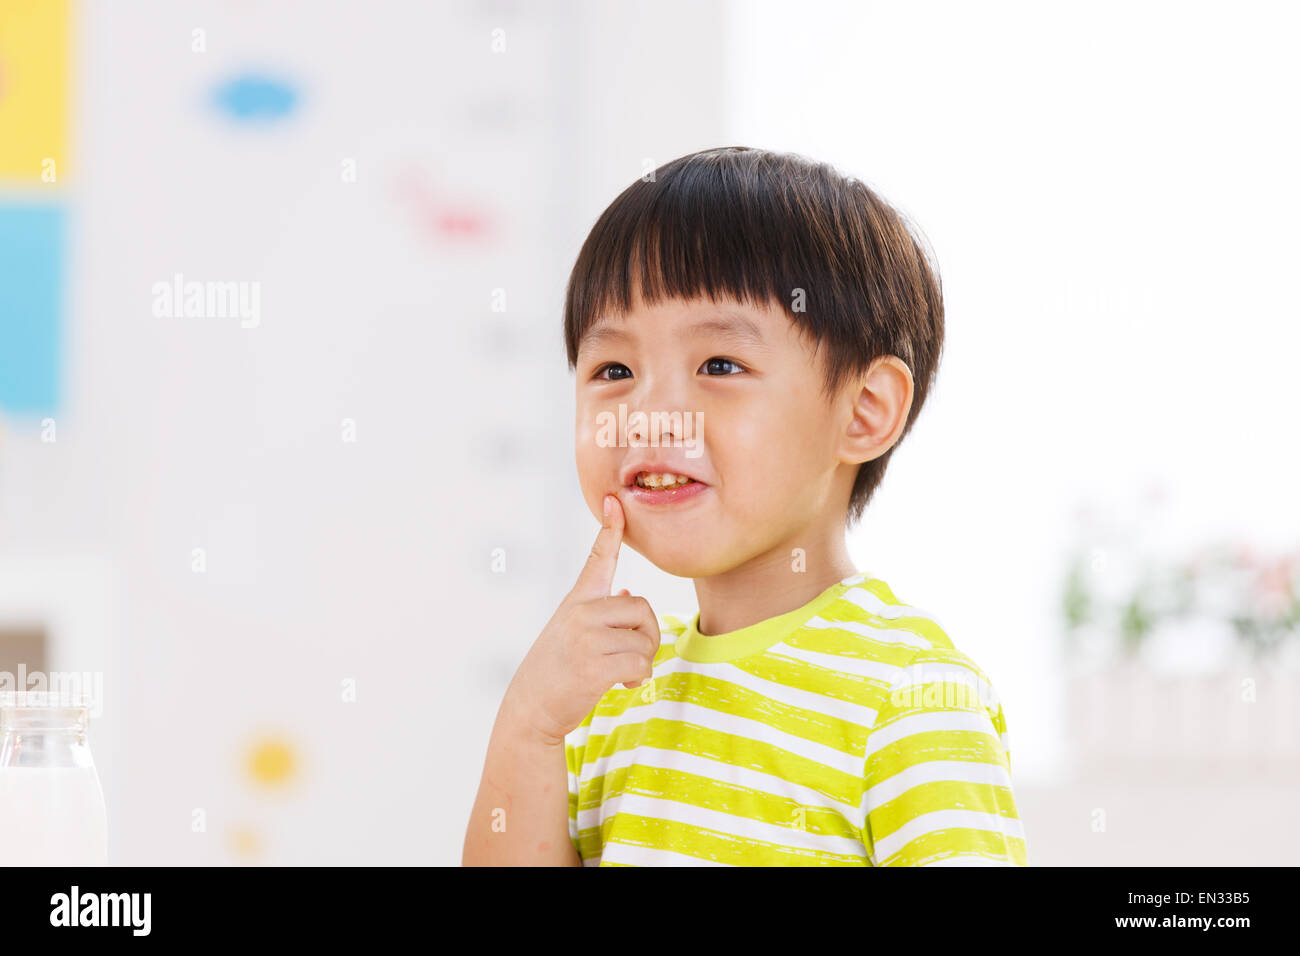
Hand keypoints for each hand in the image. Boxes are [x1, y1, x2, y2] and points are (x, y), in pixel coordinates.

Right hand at [503, 494, 660, 745]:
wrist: (531, 708)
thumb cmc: (556, 670)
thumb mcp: (572, 632)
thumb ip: (600, 612)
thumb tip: (628, 595)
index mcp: (577, 601)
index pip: (597, 558)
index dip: (610, 528)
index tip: (615, 501)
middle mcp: (581, 612)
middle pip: (643, 609)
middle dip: (648, 636)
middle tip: (632, 655)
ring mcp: (586, 638)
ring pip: (645, 641)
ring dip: (643, 661)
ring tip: (622, 673)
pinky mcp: (594, 666)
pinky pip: (642, 665)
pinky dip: (640, 679)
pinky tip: (624, 686)